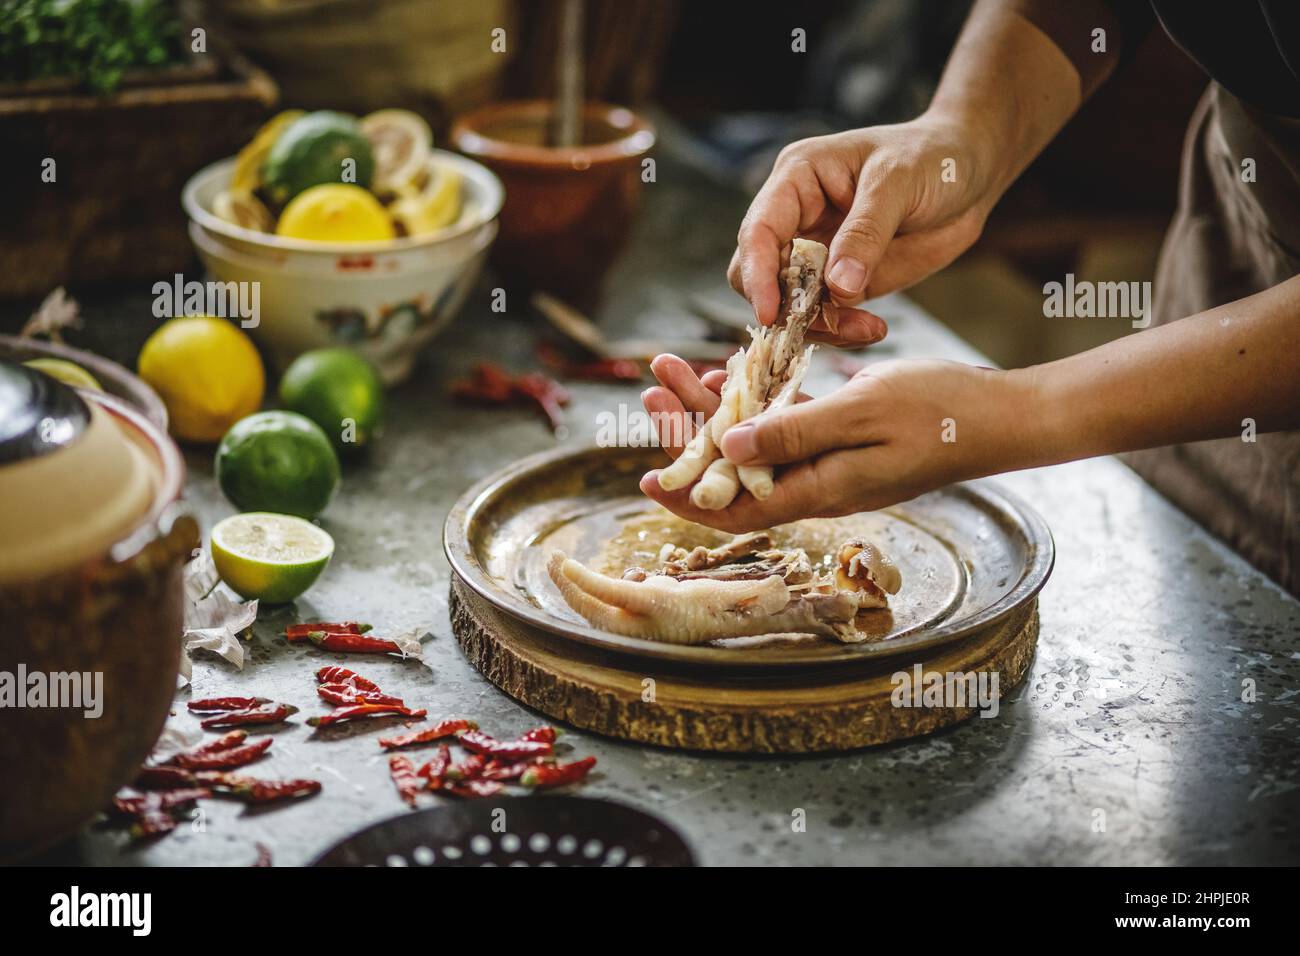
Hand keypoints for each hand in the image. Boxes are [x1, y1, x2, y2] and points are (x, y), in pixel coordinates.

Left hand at [640, 355, 1040, 532]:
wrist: (998, 416)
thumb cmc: (938, 413)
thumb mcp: (860, 412)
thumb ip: (795, 431)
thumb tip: (729, 446)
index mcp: (818, 489)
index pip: (736, 507)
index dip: (687, 496)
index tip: (645, 479)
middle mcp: (816, 484)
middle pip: (735, 471)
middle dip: (686, 434)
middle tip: (650, 392)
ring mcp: (829, 463)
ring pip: (755, 445)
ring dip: (713, 410)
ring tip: (674, 373)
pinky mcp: (841, 440)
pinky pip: (785, 426)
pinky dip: (755, 401)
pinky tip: (732, 373)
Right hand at [729, 116, 994, 338]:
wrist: (971, 176)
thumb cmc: (932, 157)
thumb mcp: (899, 182)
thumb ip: (866, 233)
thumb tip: (837, 286)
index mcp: (797, 180)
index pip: (758, 231)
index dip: (757, 274)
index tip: (770, 313)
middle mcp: (797, 219)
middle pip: (760, 275)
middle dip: (786, 307)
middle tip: (828, 323)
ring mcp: (817, 254)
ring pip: (790, 304)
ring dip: (818, 326)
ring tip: (866, 329)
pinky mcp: (842, 282)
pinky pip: (825, 316)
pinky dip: (843, 331)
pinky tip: (874, 329)